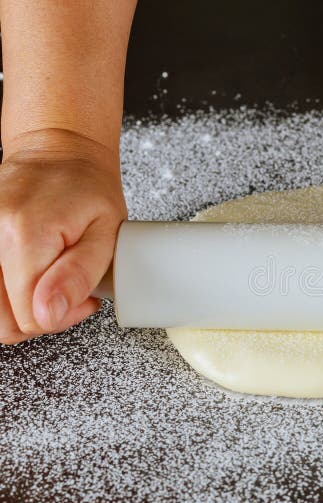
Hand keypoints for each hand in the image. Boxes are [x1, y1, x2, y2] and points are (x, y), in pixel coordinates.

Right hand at [0, 129, 126, 343]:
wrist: (57, 152)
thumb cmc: (86, 188)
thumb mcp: (105, 232)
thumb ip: (79, 275)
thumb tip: (49, 314)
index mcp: (26, 236)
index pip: (32, 316)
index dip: (63, 316)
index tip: (83, 297)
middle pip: (3, 323)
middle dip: (40, 317)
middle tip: (67, 292)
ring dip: (19, 309)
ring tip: (48, 283)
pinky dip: (3, 294)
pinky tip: (26, 278)